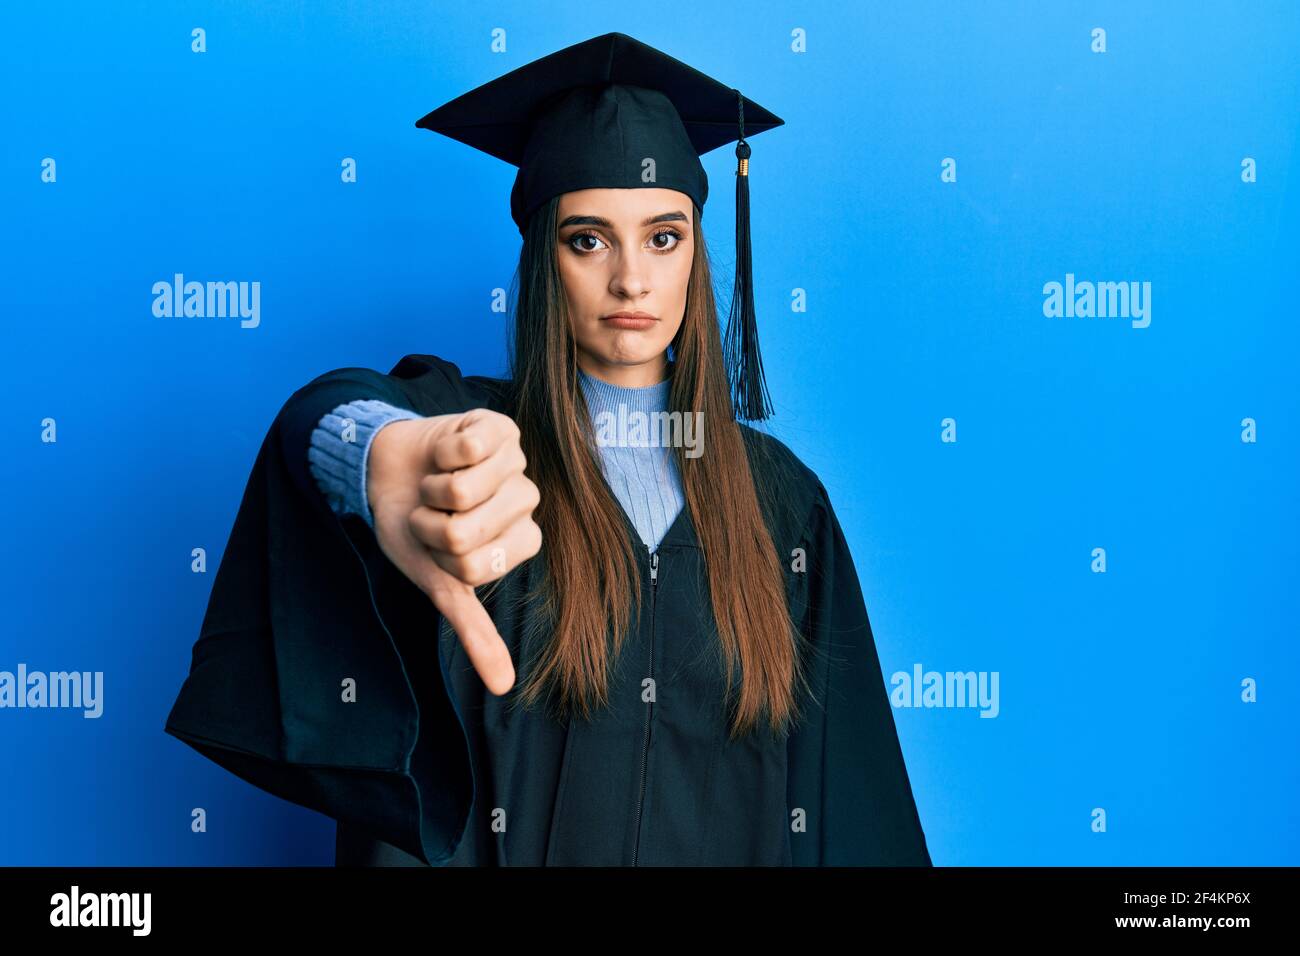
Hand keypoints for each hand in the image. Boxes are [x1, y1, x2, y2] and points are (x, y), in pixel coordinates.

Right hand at [366, 409, 540, 694]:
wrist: (385, 469)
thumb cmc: (413, 525)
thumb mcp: (439, 580)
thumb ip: (474, 629)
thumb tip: (503, 687)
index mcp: (522, 542)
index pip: (476, 568)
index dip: (441, 558)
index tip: (439, 546)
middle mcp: (526, 501)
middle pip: (466, 533)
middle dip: (430, 526)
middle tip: (433, 512)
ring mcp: (516, 462)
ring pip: (462, 491)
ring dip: (431, 490)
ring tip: (435, 483)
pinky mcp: (499, 426)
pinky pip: (467, 450)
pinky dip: (439, 454)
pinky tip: (442, 452)